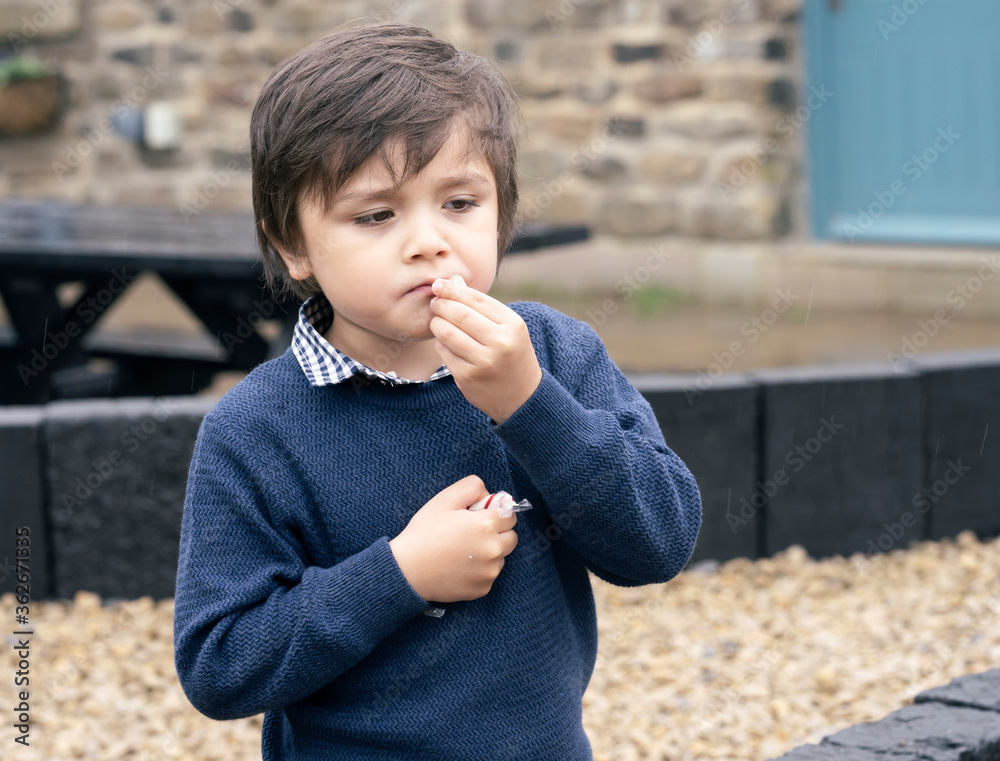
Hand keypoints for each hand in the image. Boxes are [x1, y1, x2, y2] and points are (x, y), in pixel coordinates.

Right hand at [388, 475, 518, 602]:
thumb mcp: (445, 499)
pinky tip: (459, 566)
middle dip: (497, 532)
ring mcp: (490, 572)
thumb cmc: (424, 532)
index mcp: (487, 524)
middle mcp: (494, 549)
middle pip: (511, 537)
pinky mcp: (483, 589)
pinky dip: (480, 570)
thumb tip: (491, 496)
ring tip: (463, 551)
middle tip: (471, 533)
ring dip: (490, 552)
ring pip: (502, 556)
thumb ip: (473, 487)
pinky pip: (490, 575)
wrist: (407, 570)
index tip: (477, 516)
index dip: (493, 513)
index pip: (509, 514)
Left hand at [429, 275, 542, 423]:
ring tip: (437, 320)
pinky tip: (445, 341)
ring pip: (447, 333)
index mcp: (513, 325)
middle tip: (435, 302)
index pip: (476, 299)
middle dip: (441, 304)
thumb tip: (452, 282)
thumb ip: (482, 306)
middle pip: (459, 314)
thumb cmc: (512, 354)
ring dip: (436, 323)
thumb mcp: (508, 327)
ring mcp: (483, 362)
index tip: (440, 285)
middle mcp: (500, 343)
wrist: (522, 396)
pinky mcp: (467, 377)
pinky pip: (444, 352)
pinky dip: (440, 343)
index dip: (453, 290)